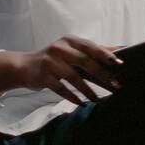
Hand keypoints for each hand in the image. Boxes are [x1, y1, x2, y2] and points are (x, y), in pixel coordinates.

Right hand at [0, 36, 123, 104]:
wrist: (24, 66)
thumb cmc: (55, 58)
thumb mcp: (72, 50)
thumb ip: (93, 50)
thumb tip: (120, 50)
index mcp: (70, 40)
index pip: (91, 46)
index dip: (106, 54)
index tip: (120, 64)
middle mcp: (59, 48)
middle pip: (84, 61)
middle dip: (102, 74)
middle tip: (116, 85)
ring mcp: (50, 62)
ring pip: (74, 77)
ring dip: (88, 90)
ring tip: (98, 99)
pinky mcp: (42, 76)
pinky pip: (61, 89)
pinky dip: (72, 97)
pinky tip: (82, 103)